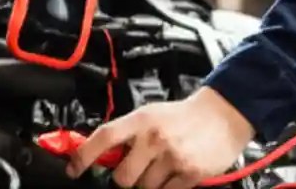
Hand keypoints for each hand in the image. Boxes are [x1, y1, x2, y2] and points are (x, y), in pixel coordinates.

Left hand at [68, 87, 254, 188]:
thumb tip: (99, 155)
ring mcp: (172, 157)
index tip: (73, 170)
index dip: (83, 156)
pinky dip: (167, 188)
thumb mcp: (151, 115)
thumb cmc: (182, 116)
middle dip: (127, 178)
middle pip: (122, 177)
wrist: (222, 115)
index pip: (104, 137)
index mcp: (141, 120)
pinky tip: (175, 174)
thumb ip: (127, 134)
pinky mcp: (190, 174)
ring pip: (144, 188)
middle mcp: (154, 138)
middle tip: (138, 169)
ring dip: (149, 183)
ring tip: (162, 167)